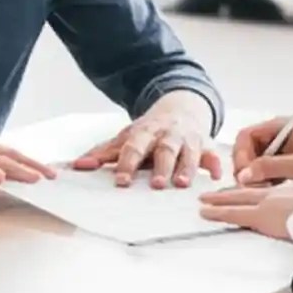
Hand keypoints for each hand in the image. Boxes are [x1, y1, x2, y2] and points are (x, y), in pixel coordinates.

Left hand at [73, 90, 221, 188]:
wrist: (181, 107)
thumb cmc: (149, 131)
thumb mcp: (126, 137)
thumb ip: (103, 153)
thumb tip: (77, 166)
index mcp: (144, 132)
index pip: (134, 148)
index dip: (128, 164)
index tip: (122, 182)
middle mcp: (167, 134)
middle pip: (164, 150)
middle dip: (160, 167)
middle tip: (155, 185)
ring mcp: (188, 139)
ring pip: (189, 153)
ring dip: (186, 168)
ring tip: (182, 185)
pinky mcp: (207, 145)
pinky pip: (213, 154)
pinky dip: (215, 164)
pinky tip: (215, 176)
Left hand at [199, 173, 292, 240]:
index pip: (270, 187)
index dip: (256, 187)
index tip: (247, 189)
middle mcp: (277, 192)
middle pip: (249, 190)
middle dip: (230, 192)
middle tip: (213, 193)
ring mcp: (267, 202)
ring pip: (236, 199)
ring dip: (218, 200)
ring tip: (204, 201)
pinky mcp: (261, 216)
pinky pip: (233, 214)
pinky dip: (217, 213)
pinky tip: (205, 213)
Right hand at [232, 117, 292, 186]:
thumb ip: (270, 167)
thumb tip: (244, 174)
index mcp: (282, 126)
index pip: (247, 135)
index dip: (241, 154)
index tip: (242, 172)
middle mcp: (281, 134)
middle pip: (249, 148)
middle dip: (247, 166)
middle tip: (249, 183)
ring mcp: (284, 147)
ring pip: (257, 160)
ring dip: (256, 174)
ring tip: (262, 187)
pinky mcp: (289, 160)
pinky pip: (268, 168)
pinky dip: (266, 178)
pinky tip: (272, 188)